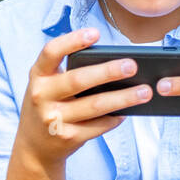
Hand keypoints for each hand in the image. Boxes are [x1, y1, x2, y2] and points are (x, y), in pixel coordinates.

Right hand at [16, 27, 150, 168]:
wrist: (34, 146)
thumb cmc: (51, 104)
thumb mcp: (50, 85)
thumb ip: (70, 72)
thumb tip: (116, 63)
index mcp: (39, 75)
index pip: (51, 52)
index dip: (72, 41)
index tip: (96, 33)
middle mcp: (41, 95)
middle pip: (78, 80)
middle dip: (108, 72)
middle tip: (133, 66)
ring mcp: (53, 119)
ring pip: (95, 106)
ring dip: (123, 98)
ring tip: (145, 92)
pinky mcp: (67, 138)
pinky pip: (98, 126)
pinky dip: (115, 118)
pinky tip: (128, 112)